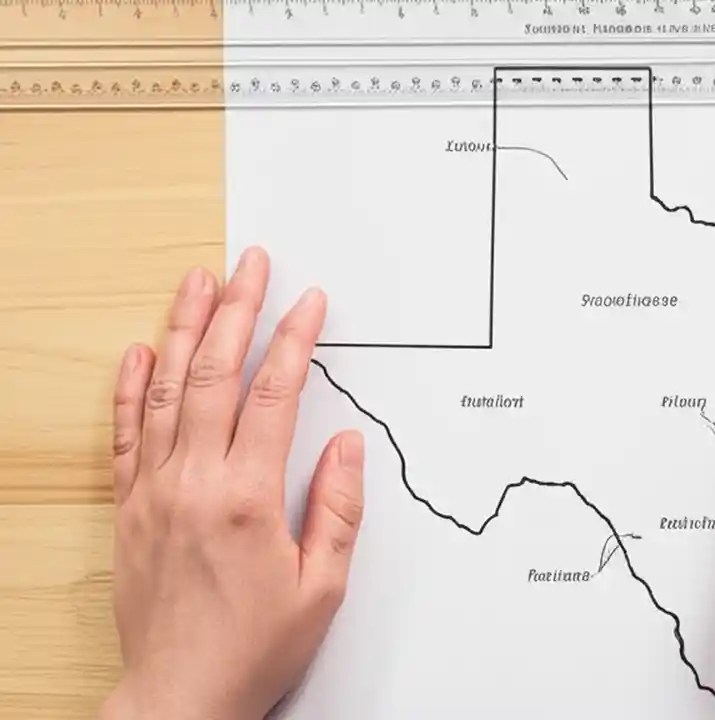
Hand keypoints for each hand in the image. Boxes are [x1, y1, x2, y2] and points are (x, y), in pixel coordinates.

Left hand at [100, 247, 365, 719]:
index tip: (309, 303)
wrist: (179, 696)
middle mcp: (193, 484)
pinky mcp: (129, 508)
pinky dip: (131, 387)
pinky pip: (126, 433)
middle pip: (216, 375)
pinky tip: (140, 351)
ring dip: (183, 330)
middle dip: (236, 311)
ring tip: (197, 281)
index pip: (273, 396)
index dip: (293, 340)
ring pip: (167, 391)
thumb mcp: (321, 586)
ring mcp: (153, 491)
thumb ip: (337, 508)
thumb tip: (345, 445)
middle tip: (250, 264)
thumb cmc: (253, 648)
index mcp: (247, 499)